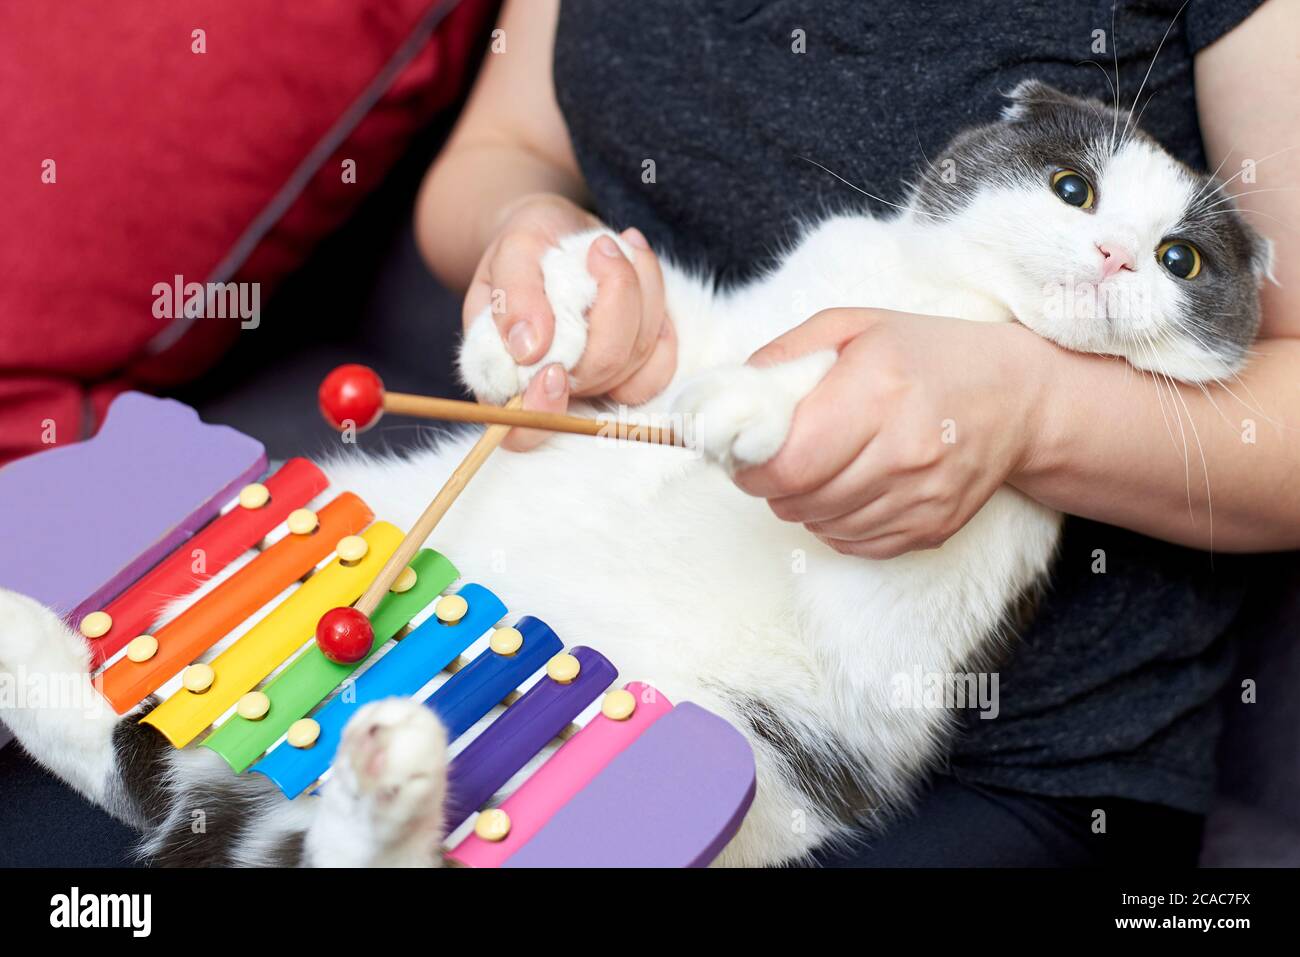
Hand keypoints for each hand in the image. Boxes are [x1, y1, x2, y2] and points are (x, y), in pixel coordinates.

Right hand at [463, 193, 675, 449]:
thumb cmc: (526, 246)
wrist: (554, 236)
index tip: (552, 368)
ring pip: (634, 361)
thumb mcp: (509, 253)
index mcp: (505, 380)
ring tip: (611, 244)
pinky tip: (638, 261)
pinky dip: (658, 307)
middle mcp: (554, 391)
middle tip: (601, 247)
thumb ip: (512, 298)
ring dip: (637, 293)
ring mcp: (599, 382)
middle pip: (595, 378)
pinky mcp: (635, 368)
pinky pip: (661, 359)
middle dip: (612, 308)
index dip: (541, 411)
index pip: (522, 431)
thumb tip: (527, 347)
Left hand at [734, 308, 1046, 558]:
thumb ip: (785, 356)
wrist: (1017, 397)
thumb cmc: (926, 356)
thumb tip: (732, 396)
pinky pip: (855, 545)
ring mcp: (922, 496)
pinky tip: (851, 490)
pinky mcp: (932, 528)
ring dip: (804, 505)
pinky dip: (837, 524)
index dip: (751, 466)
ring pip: (822, 527)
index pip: (788, 463)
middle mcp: (904, 450)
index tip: (746, 454)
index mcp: (878, 391)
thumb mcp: (853, 328)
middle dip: (773, 485)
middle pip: (800, 500)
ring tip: (822, 469)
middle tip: (781, 459)